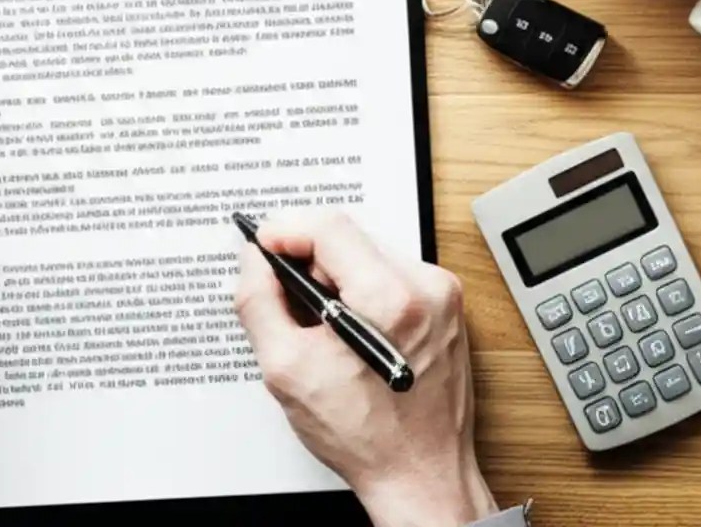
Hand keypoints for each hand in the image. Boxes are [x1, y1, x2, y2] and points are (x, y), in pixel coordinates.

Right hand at [235, 211, 496, 526]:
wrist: (421, 473)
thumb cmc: (366, 437)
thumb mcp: (288, 370)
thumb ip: (260, 303)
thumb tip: (253, 263)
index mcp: (391, 299)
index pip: (329, 227)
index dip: (285, 230)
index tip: (263, 245)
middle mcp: (426, 288)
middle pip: (350, 239)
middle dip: (310, 261)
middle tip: (287, 299)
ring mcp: (443, 297)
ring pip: (370, 256)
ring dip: (338, 278)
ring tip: (322, 327)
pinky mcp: (448, 308)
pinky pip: (394, 278)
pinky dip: (365, 293)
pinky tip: (352, 332)